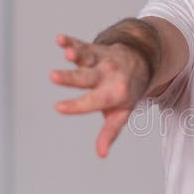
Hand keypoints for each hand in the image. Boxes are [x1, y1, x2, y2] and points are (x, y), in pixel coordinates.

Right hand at [51, 34, 151, 157]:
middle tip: (53, 76)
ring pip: (86, 58)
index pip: (92, 101)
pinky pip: (82, 45)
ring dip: (76, 53)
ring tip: (66, 52)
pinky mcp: (95, 50)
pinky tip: (59, 39)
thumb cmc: (125, 93)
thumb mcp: (122, 114)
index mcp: (113, 94)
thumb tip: (102, 154)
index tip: (58, 107)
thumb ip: (110, 132)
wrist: (141, 64)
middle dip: (70, 77)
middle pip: (86, 78)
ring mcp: (101, 61)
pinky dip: (70, 41)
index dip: (76, 105)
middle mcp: (107, 76)